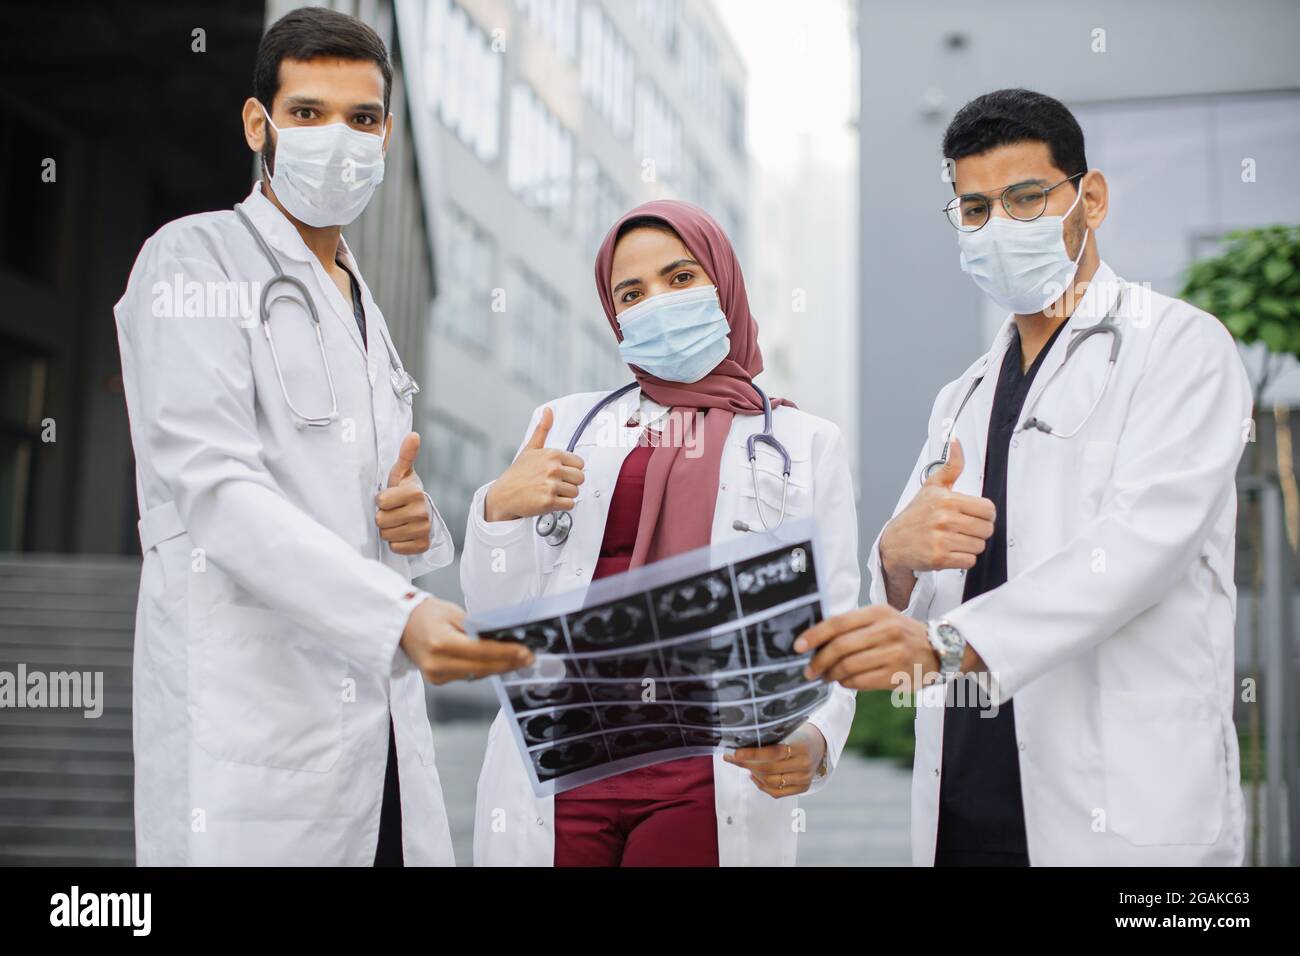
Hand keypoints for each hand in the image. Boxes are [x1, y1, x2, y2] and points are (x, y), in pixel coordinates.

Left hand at [377, 432, 433, 555]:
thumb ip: (406, 455)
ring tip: (396, 521)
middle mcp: (422, 512)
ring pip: (387, 535)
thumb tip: (414, 435)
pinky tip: (402, 533)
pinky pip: (396, 548)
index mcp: (416, 493)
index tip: (388, 498)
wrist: (420, 511)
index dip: (381, 500)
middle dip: (383, 517)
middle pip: (381, 521)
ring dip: (388, 530)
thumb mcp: (401, 472)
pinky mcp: (423, 545)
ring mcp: (424, 530)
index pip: (381, 502)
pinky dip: (396, 543)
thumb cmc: (404, 490)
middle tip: (392, 511)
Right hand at [399, 596, 533, 684]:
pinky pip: (468, 676)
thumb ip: (477, 627)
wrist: (400, 624)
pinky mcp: (437, 680)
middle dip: (508, 663)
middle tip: (529, 658)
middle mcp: (437, 664)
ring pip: (477, 674)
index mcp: (441, 643)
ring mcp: (436, 675)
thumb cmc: (426, 614)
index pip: (481, 652)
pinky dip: (484, 669)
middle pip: (482, 667)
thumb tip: (502, 637)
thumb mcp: (453, 612)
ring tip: (519, 661)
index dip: (506, 653)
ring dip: (499, 668)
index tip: (526, 652)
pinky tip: (499, 663)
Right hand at [484, 407, 584, 521]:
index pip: (580, 464)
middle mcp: (553, 468)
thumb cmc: (517, 473)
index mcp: (553, 454)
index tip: (558, 473)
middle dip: (570, 483)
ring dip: (565, 496)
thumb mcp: (530, 449)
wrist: (503, 495)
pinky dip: (561, 506)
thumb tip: (548, 410)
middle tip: (554, 485)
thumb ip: (542, 430)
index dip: (571, 470)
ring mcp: (551, 485)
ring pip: (575, 492)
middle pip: (581, 479)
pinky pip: (570, 505)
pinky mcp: (548, 501)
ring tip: (550, 493)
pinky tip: (549, 501)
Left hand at [724, 722, 825, 797]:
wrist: (820, 744)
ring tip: (744, 765)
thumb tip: (739, 744)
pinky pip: (777, 793)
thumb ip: (769, 738)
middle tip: (731, 758)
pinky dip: (761, 786)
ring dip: (753, 774)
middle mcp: (804, 765)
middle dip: (747, 764)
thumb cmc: (798, 734)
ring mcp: (804, 778)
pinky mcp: (803, 788)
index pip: (773, 752)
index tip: (736, 753)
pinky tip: (754, 776)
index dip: (752, 754)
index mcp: (801, 746)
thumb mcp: (788, 731)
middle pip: (769, 769)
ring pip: (770, 782)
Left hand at [796, 605, 937, 691]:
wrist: (939, 648)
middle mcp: (886, 630)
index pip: (838, 622)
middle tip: (809, 670)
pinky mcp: (898, 674)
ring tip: (825, 677)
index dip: (814, 635)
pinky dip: (846, 683)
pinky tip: (843, 682)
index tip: (797, 646)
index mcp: (877, 612)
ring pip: (849, 666)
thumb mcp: (881, 618)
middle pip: (840, 647)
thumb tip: (816, 641)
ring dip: (831, 675)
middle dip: (819, 661)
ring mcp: (894, 653)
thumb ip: (852, 625)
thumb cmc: (900, 633)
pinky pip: (861, 681)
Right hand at [880, 438, 995, 576]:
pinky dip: (963, 559)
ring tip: (955, 540)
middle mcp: (944, 519)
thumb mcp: (932, 487)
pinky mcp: (940, 558)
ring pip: (979, 546)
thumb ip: (951, 466)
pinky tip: (951, 551)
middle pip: (986, 529)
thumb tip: (956, 440)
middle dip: (978, 531)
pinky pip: (969, 561)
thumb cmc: (915, 515)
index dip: (985, 514)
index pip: (988, 509)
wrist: (894, 543)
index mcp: (947, 500)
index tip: (974, 515)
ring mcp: (942, 540)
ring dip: (970, 545)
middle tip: (963, 529)